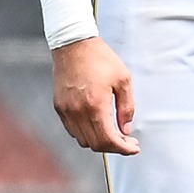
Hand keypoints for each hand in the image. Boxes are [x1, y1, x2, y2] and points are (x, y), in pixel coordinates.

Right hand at [50, 37, 139, 154]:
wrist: (73, 43)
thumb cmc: (100, 58)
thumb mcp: (123, 79)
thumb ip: (126, 108)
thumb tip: (126, 129)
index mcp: (95, 105)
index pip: (109, 140)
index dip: (124, 149)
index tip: (134, 147)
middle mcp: (78, 111)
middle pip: (96, 144)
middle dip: (114, 147)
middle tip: (127, 140)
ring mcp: (66, 110)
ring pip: (83, 140)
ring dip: (99, 141)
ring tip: (112, 132)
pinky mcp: (59, 106)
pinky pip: (72, 130)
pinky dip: (85, 133)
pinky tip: (96, 123)